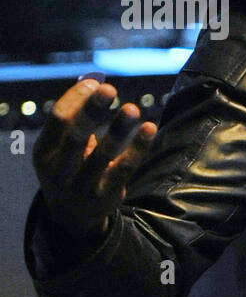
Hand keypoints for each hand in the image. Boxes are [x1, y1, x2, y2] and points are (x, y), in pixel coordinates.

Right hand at [32, 79, 156, 239]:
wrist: (72, 217)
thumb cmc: (69, 168)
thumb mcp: (62, 147)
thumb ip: (76, 117)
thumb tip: (94, 80)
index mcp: (45, 151)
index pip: (58, 119)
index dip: (77, 99)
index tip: (96, 83)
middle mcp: (60, 168)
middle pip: (75, 134)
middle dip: (92, 110)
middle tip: (109, 89)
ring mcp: (82, 184)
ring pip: (102, 154)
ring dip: (118, 129)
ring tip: (132, 109)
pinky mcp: (106, 195)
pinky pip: (125, 169)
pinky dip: (138, 147)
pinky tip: (150, 128)